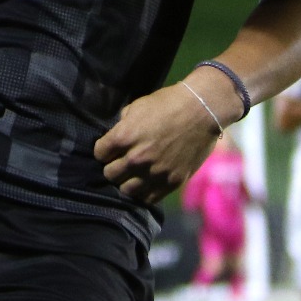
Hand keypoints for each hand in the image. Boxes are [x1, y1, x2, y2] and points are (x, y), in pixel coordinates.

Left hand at [93, 83, 222, 203]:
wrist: (202, 111)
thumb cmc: (168, 103)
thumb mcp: (137, 106)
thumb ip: (123, 124)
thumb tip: (116, 135)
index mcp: (124, 137)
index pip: (99, 153)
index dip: (103, 149)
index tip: (109, 148)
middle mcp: (136, 158)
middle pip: (110, 174)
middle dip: (112, 166)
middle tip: (120, 161)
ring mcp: (155, 172)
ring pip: (127, 190)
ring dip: (127, 181)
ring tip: (132, 174)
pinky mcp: (172, 182)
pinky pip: (149, 198)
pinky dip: (144, 192)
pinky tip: (146, 183)